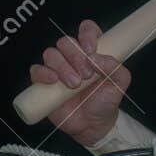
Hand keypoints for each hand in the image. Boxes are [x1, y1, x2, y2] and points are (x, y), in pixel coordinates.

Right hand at [28, 19, 130, 146]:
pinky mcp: (44, 83)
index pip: (86, 30)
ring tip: (74, 84)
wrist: (93, 126)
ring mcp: (57, 69)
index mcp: (92, 52)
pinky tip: (53, 81)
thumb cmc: (106, 102)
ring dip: (62, 66)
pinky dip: (42, 73)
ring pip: (51, 54)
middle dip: (75, 56)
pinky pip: (36, 70)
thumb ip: (114, 66)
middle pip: (66, 41)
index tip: (91, 49)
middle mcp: (73, 57)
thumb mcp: (119, 84)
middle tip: (86, 75)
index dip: (87, 34)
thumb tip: (94, 57)